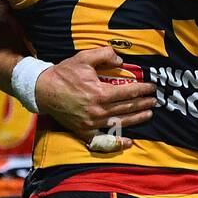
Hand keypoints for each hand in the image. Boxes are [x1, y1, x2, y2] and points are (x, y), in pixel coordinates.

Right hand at [36, 47, 156, 147]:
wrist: (43, 90)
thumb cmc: (64, 74)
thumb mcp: (84, 57)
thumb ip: (105, 55)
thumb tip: (121, 60)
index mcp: (99, 93)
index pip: (128, 92)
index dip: (143, 89)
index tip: (152, 87)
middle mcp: (97, 110)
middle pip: (127, 108)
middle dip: (143, 103)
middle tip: (154, 101)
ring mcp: (91, 123)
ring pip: (120, 122)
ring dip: (137, 119)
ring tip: (148, 114)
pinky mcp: (84, 131)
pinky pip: (103, 140)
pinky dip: (117, 142)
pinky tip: (129, 141)